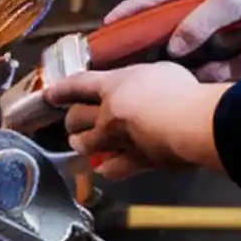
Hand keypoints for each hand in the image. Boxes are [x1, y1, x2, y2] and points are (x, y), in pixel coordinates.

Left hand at [44, 63, 228, 180]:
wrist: (191, 124)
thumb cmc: (180, 91)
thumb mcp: (161, 71)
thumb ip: (144, 80)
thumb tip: (145, 84)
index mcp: (113, 85)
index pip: (79, 85)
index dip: (62, 89)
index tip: (48, 94)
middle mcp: (107, 113)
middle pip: (76, 118)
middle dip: (72, 121)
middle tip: (73, 122)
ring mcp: (116, 140)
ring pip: (85, 144)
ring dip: (81, 143)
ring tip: (81, 143)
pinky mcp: (132, 163)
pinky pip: (110, 169)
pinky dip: (107, 168)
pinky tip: (106, 168)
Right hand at [108, 0, 240, 81]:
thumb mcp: (228, 2)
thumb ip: (196, 26)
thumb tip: (172, 49)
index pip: (144, 2)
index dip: (123, 18)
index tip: (104, 33)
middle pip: (179, 35)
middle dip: (200, 58)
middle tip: (214, 69)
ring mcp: (218, 6)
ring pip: (210, 45)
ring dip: (235, 56)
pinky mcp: (238, 16)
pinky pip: (232, 43)